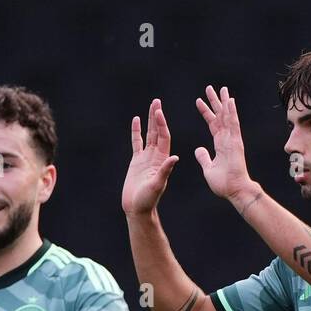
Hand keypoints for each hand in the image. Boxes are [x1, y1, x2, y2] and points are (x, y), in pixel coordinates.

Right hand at [122, 98, 180, 216]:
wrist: (137, 209)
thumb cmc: (148, 200)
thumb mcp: (157, 185)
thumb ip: (165, 171)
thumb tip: (175, 158)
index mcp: (162, 160)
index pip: (163, 137)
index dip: (162, 124)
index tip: (159, 112)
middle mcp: (156, 156)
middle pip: (157, 132)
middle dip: (157, 117)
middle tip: (157, 101)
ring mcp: (146, 158)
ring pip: (148, 135)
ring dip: (149, 120)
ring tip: (151, 106)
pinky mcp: (136, 161)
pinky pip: (137, 143)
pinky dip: (136, 131)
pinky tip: (136, 120)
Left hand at [194, 85, 256, 203]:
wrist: (234, 191)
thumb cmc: (223, 183)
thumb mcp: (208, 168)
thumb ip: (204, 157)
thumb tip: (198, 149)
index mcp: (220, 144)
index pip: (212, 124)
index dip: (206, 113)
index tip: (199, 101)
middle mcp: (227, 139)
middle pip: (220, 116)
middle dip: (214, 102)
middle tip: (209, 88)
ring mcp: (232, 140)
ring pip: (228, 116)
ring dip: (224, 102)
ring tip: (221, 88)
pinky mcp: (236, 142)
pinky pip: (233, 124)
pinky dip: (231, 112)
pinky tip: (229, 100)